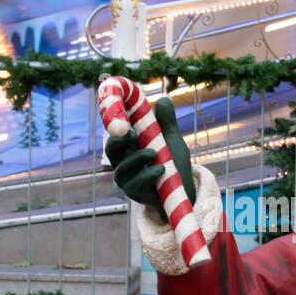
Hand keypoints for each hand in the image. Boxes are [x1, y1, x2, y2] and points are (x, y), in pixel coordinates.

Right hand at [104, 97, 195, 220]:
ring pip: (121, 168)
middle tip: (133, 135)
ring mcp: (128, 179)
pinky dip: (148, 174)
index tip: (124, 115)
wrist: (184, 190)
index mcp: (130, 146)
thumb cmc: (174, 163)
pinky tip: (162, 169)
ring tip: (155, 153)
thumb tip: (163, 100)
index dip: (114, 123)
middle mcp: (124, 161)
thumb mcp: (171, 139)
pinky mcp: (136, 194)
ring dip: (137, 158)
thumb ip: (166, 121)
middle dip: (118, 141)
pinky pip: (135, 184)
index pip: (115, 133)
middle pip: (111, 150)